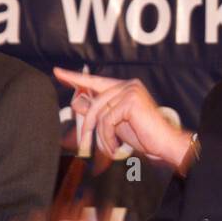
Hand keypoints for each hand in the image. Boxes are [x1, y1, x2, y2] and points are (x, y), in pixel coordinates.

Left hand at [54, 68, 187, 166]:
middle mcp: (127, 84)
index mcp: (124, 87)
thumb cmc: (143, 135)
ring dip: (100, 137)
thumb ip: (97, 111)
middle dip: (88, 127)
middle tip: (85, 145)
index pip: (94, 81)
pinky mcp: (130, 101)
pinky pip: (107, 121)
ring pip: (98, 114)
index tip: (58, 72)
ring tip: (109, 149)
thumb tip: (76, 100)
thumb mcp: (115, 123)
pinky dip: (108, 137)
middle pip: (93, 103)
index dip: (75, 78)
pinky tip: (117, 146)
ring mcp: (130, 90)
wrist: (163, 145)